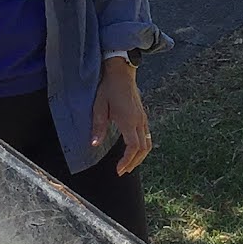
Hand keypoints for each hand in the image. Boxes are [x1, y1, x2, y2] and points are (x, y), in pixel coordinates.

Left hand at [90, 57, 150, 174]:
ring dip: (140, 157)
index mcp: (128, 120)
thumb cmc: (108, 88)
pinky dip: (142, 147)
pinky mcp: (143, 116)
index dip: (127, 161)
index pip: (133, 147)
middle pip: (143, 149)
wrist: (122, 72)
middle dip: (134, 162)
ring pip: (148, 143)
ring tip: (129, 164)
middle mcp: (139, 121)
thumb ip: (98, 126)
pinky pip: (147, 136)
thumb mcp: (99, 106)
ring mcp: (143, 118)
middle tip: (122, 171)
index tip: (119, 170)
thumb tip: (94, 144)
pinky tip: (133, 150)